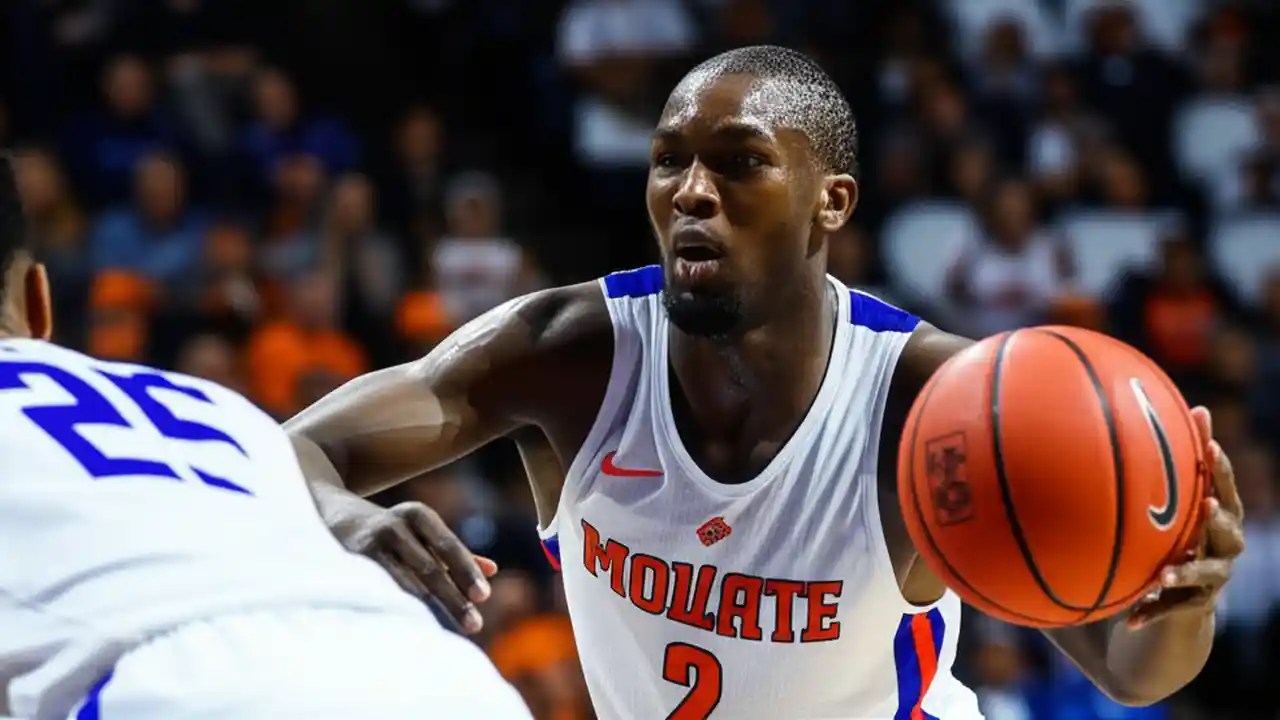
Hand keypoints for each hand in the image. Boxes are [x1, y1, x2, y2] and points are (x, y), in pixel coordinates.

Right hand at [331, 497, 498, 633]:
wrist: (332, 513)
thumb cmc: (390, 529)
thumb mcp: (421, 530)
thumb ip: (454, 552)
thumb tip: (492, 571)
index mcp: (419, 515)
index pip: (449, 545)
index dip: (466, 571)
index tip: (484, 597)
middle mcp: (395, 525)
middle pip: (430, 568)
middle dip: (454, 599)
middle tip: (475, 624)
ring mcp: (370, 544)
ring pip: (404, 583)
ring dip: (427, 609)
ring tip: (448, 632)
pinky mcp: (349, 562)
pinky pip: (378, 590)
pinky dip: (396, 607)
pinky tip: (410, 625)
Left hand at [1127, 407, 1244, 628]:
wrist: (1186, 593)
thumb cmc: (1178, 532)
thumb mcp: (1172, 503)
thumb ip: (1166, 466)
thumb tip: (1153, 408)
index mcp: (1219, 516)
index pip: (1223, 487)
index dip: (1219, 467)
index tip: (1210, 446)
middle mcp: (1224, 546)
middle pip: (1228, 531)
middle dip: (1217, 518)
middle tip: (1205, 506)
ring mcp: (1213, 578)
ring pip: (1204, 574)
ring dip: (1185, 571)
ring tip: (1163, 574)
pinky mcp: (1194, 605)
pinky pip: (1170, 610)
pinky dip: (1150, 614)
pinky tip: (1128, 621)